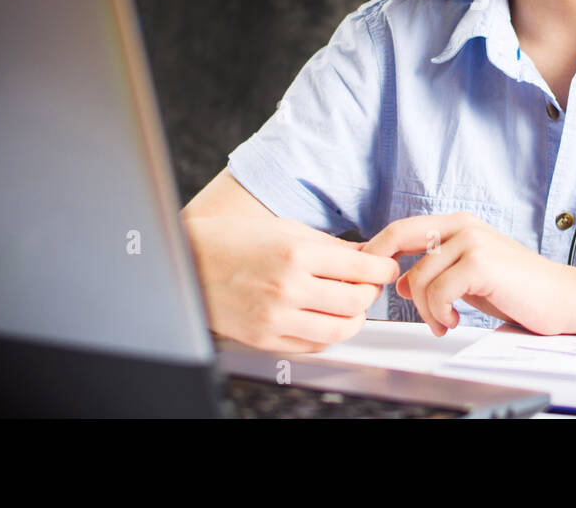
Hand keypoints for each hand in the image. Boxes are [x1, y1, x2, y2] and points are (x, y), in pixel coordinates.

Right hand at [183, 214, 399, 353]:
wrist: (189, 261)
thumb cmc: (234, 240)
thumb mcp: (286, 229)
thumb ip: (330, 245)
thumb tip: (367, 252)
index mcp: (295, 254)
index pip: (360, 267)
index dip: (382, 269)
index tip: (386, 268)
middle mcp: (288, 288)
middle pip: (356, 301)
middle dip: (371, 293)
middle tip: (369, 285)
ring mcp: (275, 317)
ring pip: (339, 330)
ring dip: (354, 319)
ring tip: (350, 305)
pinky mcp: (264, 339)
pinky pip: (312, 345)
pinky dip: (328, 334)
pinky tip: (325, 318)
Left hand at [361, 212, 575, 336]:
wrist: (563, 298)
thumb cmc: (518, 290)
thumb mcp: (468, 278)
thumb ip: (436, 272)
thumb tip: (399, 281)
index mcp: (458, 223)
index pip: (402, 228)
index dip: (377, 249)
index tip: (367, 276)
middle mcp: (462, 224)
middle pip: (398, 238)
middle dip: (380, 269)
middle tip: (381, 297)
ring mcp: (471, 240)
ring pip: (417, 277)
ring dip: (424, 310)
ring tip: (443, 323)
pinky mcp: (480, 262)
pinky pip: (436, 292)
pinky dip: (439, 314)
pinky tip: (455, 321)